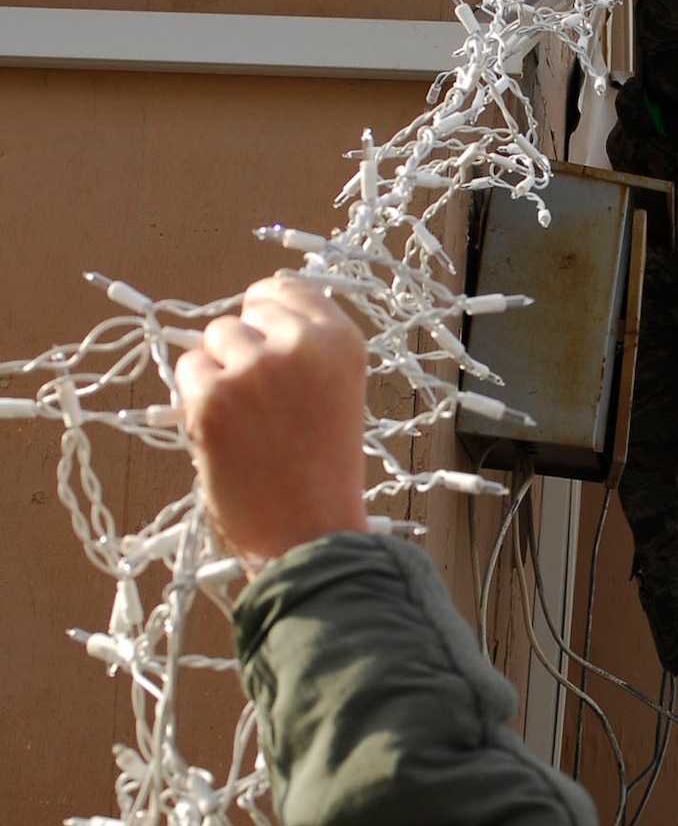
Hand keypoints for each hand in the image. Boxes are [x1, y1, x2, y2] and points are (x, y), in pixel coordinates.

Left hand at [176, 275, 368, 565]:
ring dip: (217, 375)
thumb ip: (306, 351)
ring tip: (246, 423)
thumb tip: (251, 318)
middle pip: (244, 315)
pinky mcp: (212, 396)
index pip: (288, 289)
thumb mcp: (337, 394)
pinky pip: (187, 372)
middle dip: (242, 349)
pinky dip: (196, 402)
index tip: (263, 338)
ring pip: (212, 341)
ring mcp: (254, 367)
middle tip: (261, 404)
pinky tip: (226, 436)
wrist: (311, 536)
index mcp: (341, 342)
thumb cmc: (322, 474)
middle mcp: (301, 344)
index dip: (266, 312)